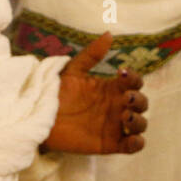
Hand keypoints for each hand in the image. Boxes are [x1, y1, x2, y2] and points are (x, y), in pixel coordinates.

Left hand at [43, 33, 146, 153]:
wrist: (39, 116)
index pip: (133, 82)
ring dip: (139, 121)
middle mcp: (116, 106)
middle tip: (125, 98)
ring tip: (125, 116)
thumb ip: (91, 54)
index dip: (134, 78)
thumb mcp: (73, 71)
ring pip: (140, 125)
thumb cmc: (56, 91)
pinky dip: (137, 144)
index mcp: (111, 88)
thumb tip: (109, 34)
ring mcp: (114, 126)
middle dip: (139, 100)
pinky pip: (131, 146)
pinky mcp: (109, 144)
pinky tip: (131, 138)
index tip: (122, 74)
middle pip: (141, 103)